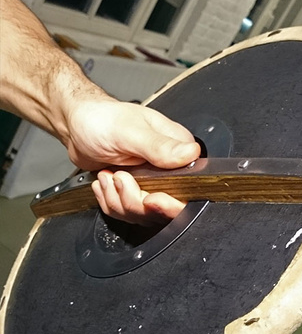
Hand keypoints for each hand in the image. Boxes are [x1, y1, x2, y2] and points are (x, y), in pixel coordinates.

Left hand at [68, 99, 198, 224]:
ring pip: (145, 214)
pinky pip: (129, 213)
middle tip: (118, 178)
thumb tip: (190, 153)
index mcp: (179, 152)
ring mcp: (155, 182)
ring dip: (118, 200)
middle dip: (135, 200)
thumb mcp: (130, 132)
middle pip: (165, 208)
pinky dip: (111, 202)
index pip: (189, 189)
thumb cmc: (101, 120)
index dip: (170, 201)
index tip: (149, 198)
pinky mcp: (138, 191)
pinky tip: (106, 183)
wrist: (79, 126)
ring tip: (108, 175)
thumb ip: (160, 146)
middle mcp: (171, 169)